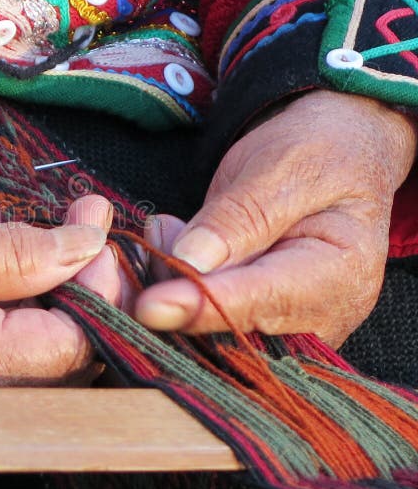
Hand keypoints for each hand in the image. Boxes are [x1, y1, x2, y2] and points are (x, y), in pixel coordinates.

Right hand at [0, 196, 114, 422]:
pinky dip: (36, 315)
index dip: (103, 284)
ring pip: (52, 361)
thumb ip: (25, 251)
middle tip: (86, 224)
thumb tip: (93, 241)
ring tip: (66, 236)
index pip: (84, 343)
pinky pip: (18, 363)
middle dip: (94, 288)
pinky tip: (32, 270)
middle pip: (77, 359)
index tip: (94, 224)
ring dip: (68, 298)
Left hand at [135, 91, 416, 346]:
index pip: (262, 303)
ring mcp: (286, 328)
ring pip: (208, 332)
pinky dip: (172, 286)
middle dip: (177, 290)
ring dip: (169, 285)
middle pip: (230, 331)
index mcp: (339, 275)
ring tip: (167, 228)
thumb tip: (190, 262)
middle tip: (157, 231)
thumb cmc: (316, 156)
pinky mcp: (254, 324)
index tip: (148, 307)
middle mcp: (318, 319)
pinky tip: (169, 244)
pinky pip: (202, 323)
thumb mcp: (283, 167)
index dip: (202, 305)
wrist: (334, 160)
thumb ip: (240, 215)